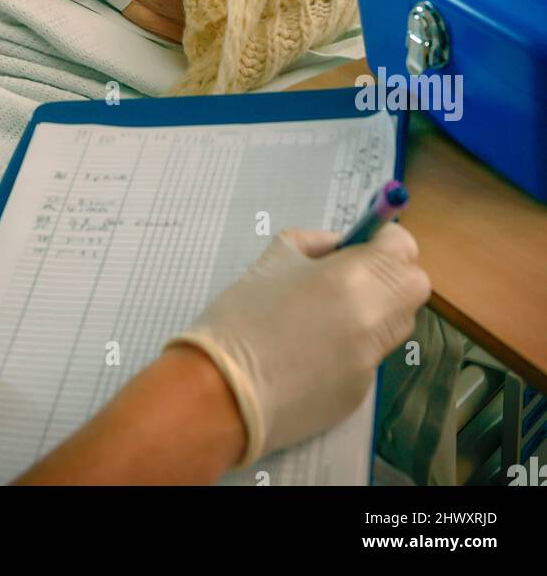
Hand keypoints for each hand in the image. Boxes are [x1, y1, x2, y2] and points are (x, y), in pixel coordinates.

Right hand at [165, 223, 430, 465]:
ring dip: (377, 311)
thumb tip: (344, 246)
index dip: (385, 241)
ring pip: (396, 325)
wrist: (222, 392)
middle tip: (355, 277)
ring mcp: (372, 361)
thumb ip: (319, 244)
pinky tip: (312, 354)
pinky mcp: (361, 394)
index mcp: (355, 278)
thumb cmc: (242, 315)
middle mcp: (375, 320)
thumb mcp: (276, 257)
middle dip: (393, 275)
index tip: (364, 246)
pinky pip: (371, 358)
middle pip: (414, 286)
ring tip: (329, 316)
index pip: (404, 247)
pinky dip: (352, 349)